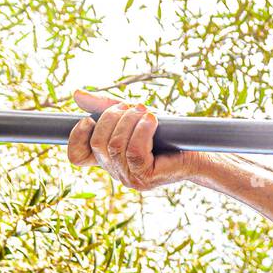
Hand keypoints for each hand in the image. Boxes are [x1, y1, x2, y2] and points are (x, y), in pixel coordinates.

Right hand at [67, 89, 198, 190]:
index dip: (76, 136)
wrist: (196, 150)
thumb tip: (76, 94)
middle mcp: (115, 171)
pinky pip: (134, 151)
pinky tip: (152, 121)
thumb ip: (104, 106)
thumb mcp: (131, 115)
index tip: (90, 119)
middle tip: (133, 107)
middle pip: (97, 143)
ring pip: (115, 146)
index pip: (76, 157)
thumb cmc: (165, 133)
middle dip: (112, 118)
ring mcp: (130, 178)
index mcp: (108, 158)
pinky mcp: (146, 178)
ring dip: (130, 121)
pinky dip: (142, 130)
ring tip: (146, 112)